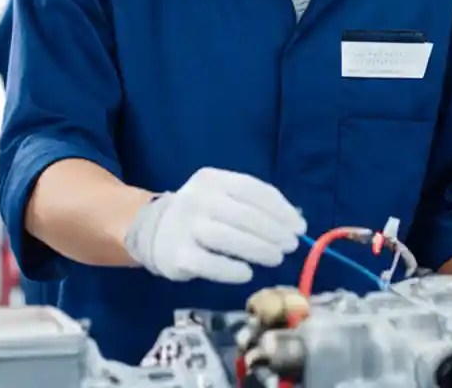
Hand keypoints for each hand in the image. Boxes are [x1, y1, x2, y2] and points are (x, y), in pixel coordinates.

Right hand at [123, 168, 306, 283]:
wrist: (152, 231)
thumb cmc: (201, 214)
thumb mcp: (223, 198)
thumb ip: (254, 205)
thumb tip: (295, 221)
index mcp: (212, 179)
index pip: (253, 190)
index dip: (281, 209)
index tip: (299, 227)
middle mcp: (198, 199)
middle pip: (245, 215)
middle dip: (274, 232)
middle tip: (290, 246)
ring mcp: (186, 226)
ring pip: (229, 238)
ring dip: (259, 249)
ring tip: (275, 258)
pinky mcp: (178, 255)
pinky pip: (211, 264)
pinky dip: (233, 270)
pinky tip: (247, 272)